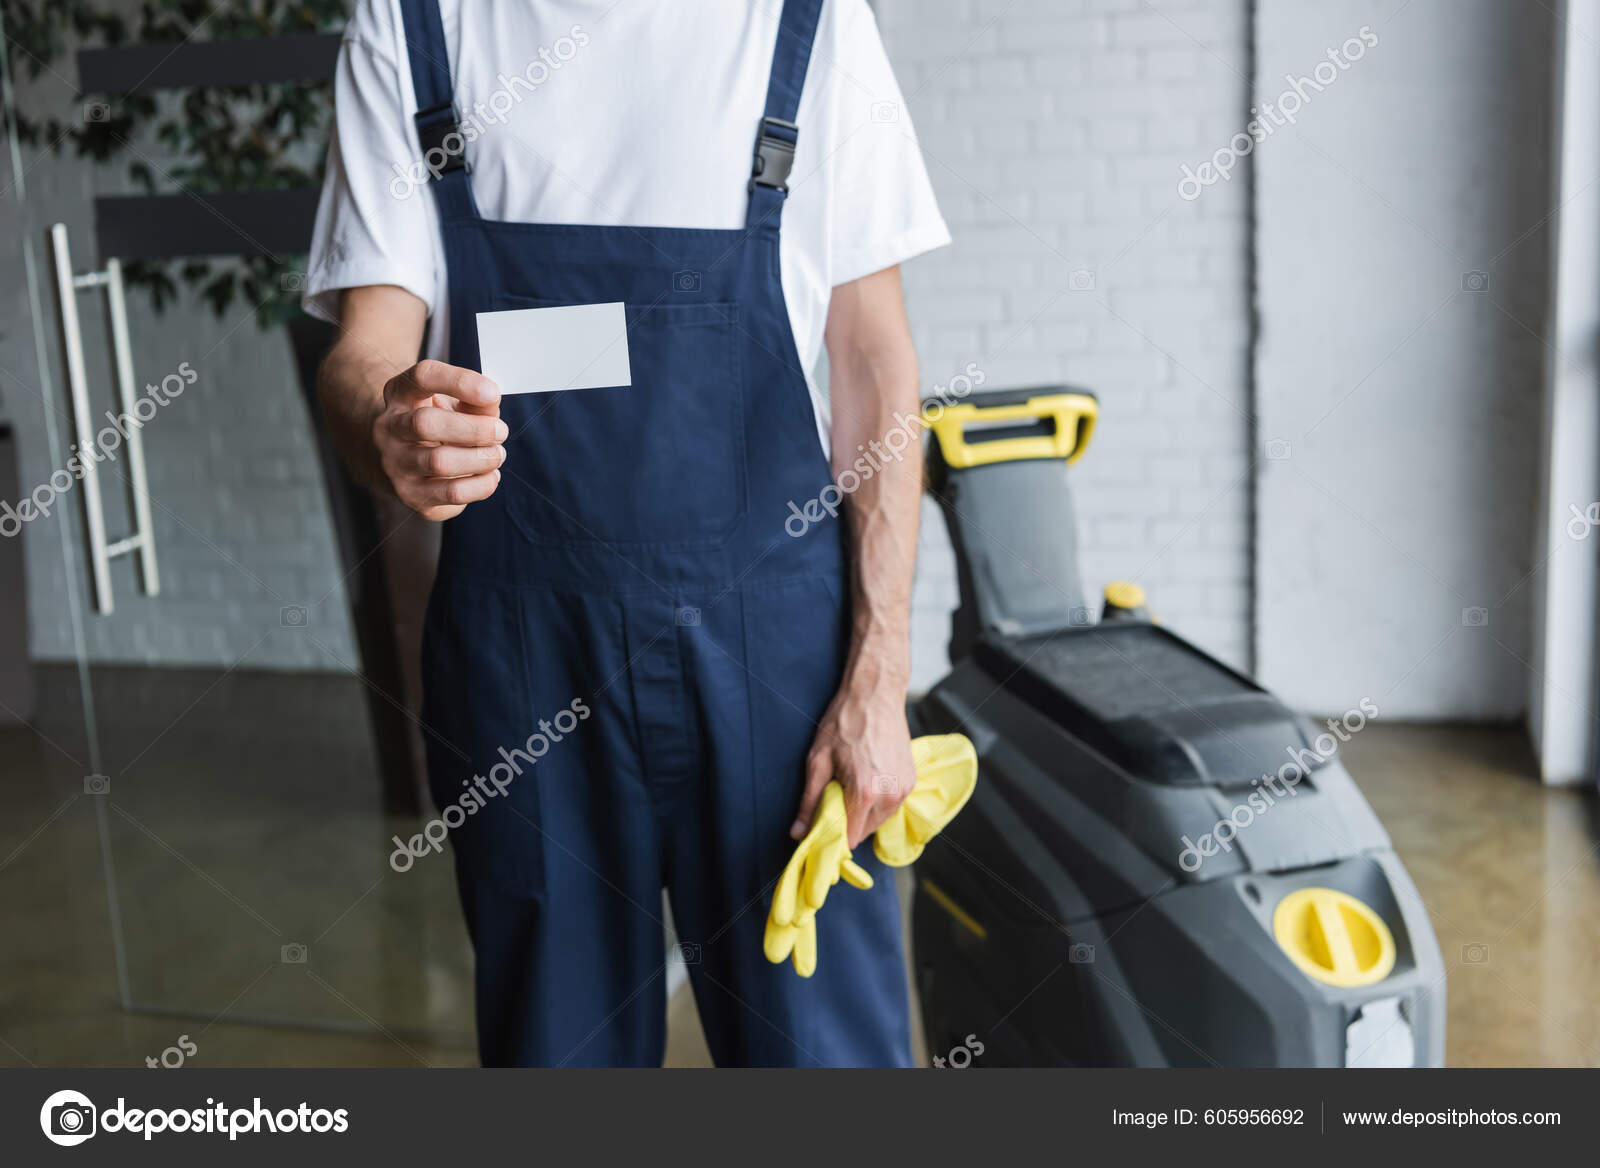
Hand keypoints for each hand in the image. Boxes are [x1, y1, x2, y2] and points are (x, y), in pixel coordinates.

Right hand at [374, 360, 505, 520]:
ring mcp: (394, 464)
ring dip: (481, 458)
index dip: (460, 381)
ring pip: (439, 462)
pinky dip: (482, 485)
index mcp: (399, 393)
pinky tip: (489, 476)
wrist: (412, 460)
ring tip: (496, 455)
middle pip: (425, 423)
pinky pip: (452, 493)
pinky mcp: (410, 495)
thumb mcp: (456, 402)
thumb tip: (491, 401)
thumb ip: (477, 400)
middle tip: (500, 431)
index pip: (423, 376)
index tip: (492, 393)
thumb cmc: (442, 423)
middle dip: (474, 428)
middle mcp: (388, 428)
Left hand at [794, 683, 915, 848]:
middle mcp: (889, 795)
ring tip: (851, 784)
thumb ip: (809, 801)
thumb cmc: (844, 722)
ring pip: (879, 820)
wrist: (876, 694)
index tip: (821, 827)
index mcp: (864, 793)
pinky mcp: (911, 781)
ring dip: (863, 812)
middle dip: (847, 822)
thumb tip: (798, 833)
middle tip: (834, 797)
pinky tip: (867, 778)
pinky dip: (878, 800)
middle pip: (864, 831)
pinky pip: (891, 805)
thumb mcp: (818, 760)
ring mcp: (904, 789)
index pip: (850, 838)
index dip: (833, 836)